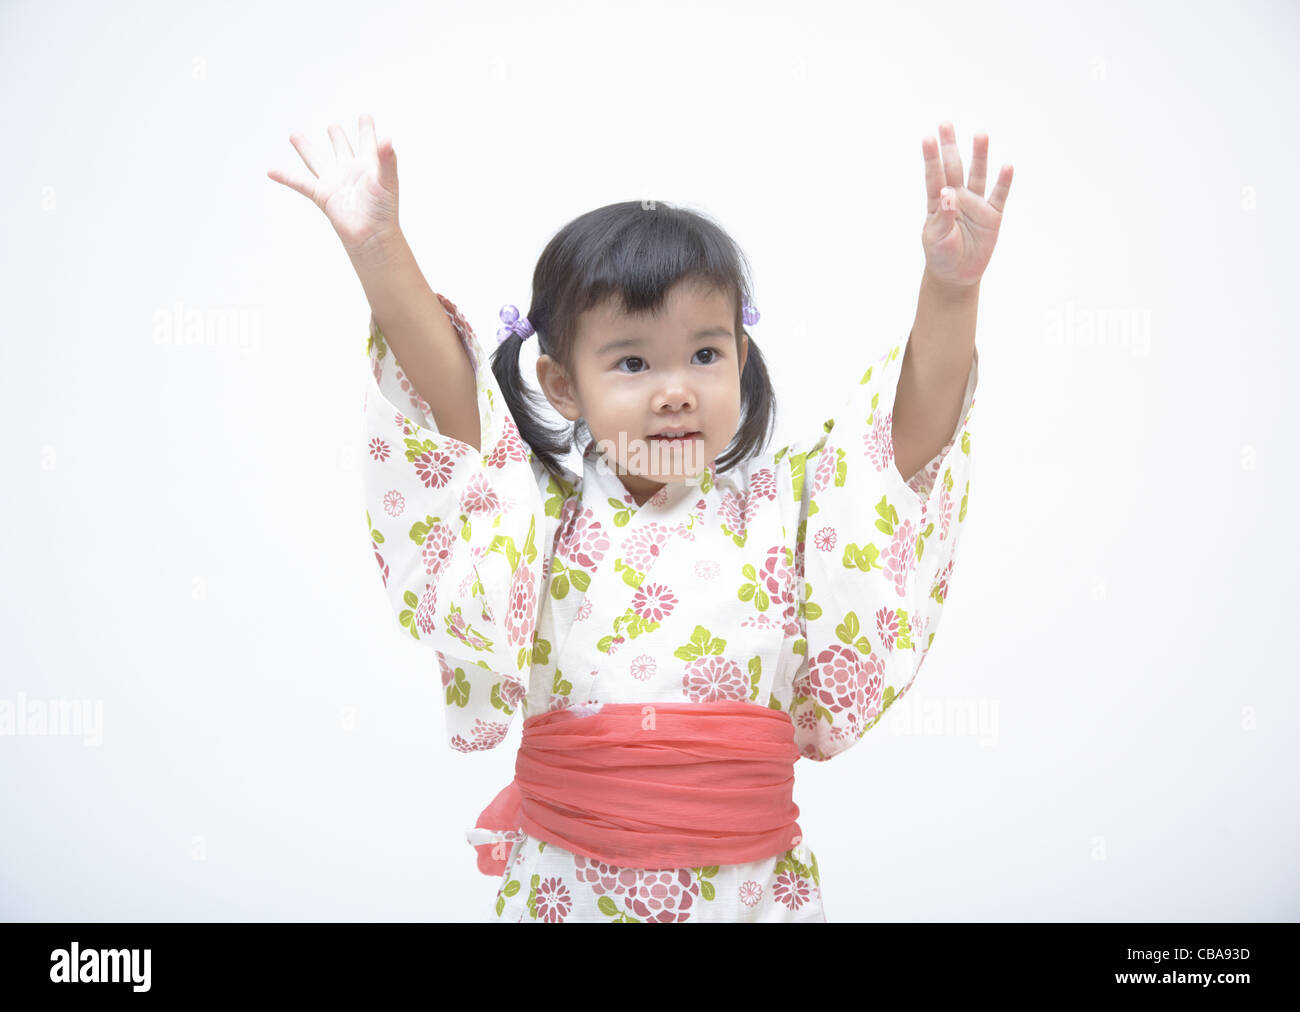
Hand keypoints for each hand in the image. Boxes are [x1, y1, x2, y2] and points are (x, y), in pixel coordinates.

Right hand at [267, 113, 400, 257]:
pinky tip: (270, 171)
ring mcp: (334, 182)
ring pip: (316, 160)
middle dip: (337, 136)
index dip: (367, 128)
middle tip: (333, 126)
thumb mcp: (388, 181)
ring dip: (305, 148)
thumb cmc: (384, 211)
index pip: (367, 141)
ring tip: (294, 135)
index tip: (365, 116)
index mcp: (368, 165)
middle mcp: (350, 171)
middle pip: (341, 148)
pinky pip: (299, 183)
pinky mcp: (322, 195)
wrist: (372, 236)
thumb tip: (387, 139)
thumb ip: (388, 160)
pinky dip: (285, 177)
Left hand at [920, 122, 1012, 289]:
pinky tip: (1007, 166)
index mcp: (938, 203)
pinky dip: (1004, 181)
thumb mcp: (937, 239)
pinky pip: (999, 195)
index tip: (927, 137)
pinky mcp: (992, 215)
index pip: (934, 177)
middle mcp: (957, 198)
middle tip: (945, 123)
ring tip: (980, 134)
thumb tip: (948, 193)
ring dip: (980, 155)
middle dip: (950, 146)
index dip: (931, 158)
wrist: (957, 274)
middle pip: (954, 167)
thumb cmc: (941, 255)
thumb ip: (942, 217)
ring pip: (978, 175)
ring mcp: (975, 204)